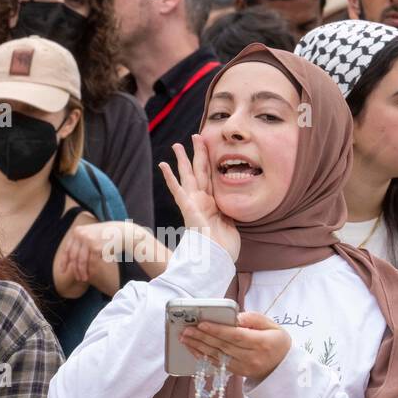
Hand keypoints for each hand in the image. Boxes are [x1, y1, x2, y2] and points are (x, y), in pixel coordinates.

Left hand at [59, 220, 126, 285]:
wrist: (122, 232)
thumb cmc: (108, 236)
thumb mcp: (91, 235)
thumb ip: (81, 243)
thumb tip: (71, 258)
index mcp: (77, 231)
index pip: (67, 249)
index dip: (64, 261)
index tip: (62, 270)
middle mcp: (80, 234)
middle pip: (73, 256)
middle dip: (74, 269)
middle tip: (77, 278)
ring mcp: (87, 240)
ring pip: (80, 261)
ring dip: (81, 272)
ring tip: (83, 279)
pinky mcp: (95, 247)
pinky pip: (89, 262)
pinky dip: (88, 270)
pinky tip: (89, 275)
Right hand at [158, 134, 239, 260]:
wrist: (217, 260)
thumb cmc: (224, 248)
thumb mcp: (232, 224)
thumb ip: (229, 212)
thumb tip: (234, 207)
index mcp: (213, 204)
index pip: (210, 178)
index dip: (210, 162)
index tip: (210, 149)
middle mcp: (202, 201)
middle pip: (200, 171)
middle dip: (198, 153)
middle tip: (196, 136)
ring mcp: (194, 204)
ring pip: (189, 176)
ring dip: (183, 159)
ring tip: (177, 145)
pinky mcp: (189, 209)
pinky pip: (178, 190)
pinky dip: (170, 178)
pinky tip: (163, 166)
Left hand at [179, 311, 289, 381]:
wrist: (282, 366)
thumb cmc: (276, 341)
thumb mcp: (272, 325)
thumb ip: (253, 319)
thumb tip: (234, 317)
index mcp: (262, 343)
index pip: (236, 336)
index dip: (218, 330)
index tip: (202, 324)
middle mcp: (252, 357)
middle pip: (223, 346)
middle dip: (202, 337)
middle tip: (187, 329)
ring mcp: (244, 368)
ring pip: (217, 356)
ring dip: (199, 347)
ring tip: (185, 338)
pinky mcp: (238, 373)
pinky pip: (218, 365)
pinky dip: (203, 357)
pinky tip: (193, 349)